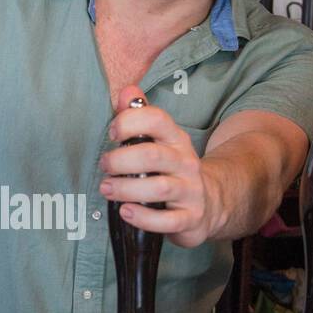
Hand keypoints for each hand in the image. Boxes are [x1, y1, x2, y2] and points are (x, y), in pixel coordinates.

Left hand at [99, 85, 212, 246]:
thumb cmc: (171, 170)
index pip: (157, 120)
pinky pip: (167, 220)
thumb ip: (141, 117)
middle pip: (153, 155)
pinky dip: (144, 217)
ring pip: (160, 187)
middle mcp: (185, 162)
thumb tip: (126, 92)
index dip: (130, 122)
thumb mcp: (160, 141)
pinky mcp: (190, 217)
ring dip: (127, 189)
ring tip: (107, 189)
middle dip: (121, 160)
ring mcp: (190, 190)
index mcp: (175, 139)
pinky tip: (126, 211)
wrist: (208, 204)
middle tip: (104, 166)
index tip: (112, 133)